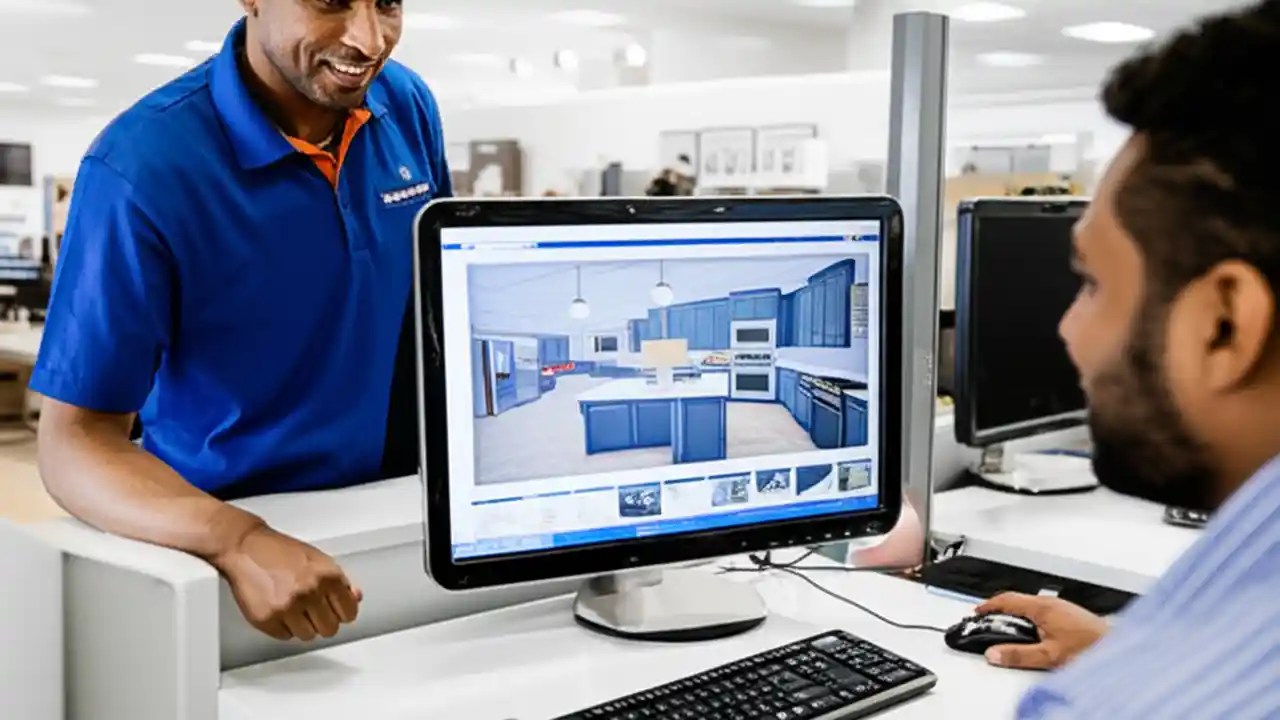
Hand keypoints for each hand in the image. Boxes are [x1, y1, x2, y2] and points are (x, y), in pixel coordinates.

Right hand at [211, 524, 362, 641]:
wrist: (245, 547)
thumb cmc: (280, 551)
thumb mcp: (318, 559)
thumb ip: (340, 580)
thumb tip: (355, 597)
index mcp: (328, 576)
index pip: (349, 613)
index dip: (342, 612)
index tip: (336, 610)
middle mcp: (310, 592)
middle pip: (330, 629)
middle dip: (322, 620)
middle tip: (311, 609)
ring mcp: (288, 607)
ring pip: (308, 636)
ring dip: (302, 625)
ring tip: (293, 607)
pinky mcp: (267, 619)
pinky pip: (285, 636)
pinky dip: (283, 627)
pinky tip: (278, 609)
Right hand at [975, 593, 1107, 669]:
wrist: (1119, 648)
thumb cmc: (1090, 647)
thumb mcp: (1048, 656)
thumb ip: (1019, 655)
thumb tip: (994, 654)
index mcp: (1042, 607)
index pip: (1007, 599)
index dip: (989, 605)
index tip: (978, 611)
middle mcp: (1052, 603)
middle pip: (1018, 601)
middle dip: (1001, 610)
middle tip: (988, 621)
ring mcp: (1062, 608)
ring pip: (1031, 606)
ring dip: (1016, 615)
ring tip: (1008, 629)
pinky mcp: (1070, 615)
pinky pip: (1042, 611)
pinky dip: (1030, 619)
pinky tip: (1034, 633)